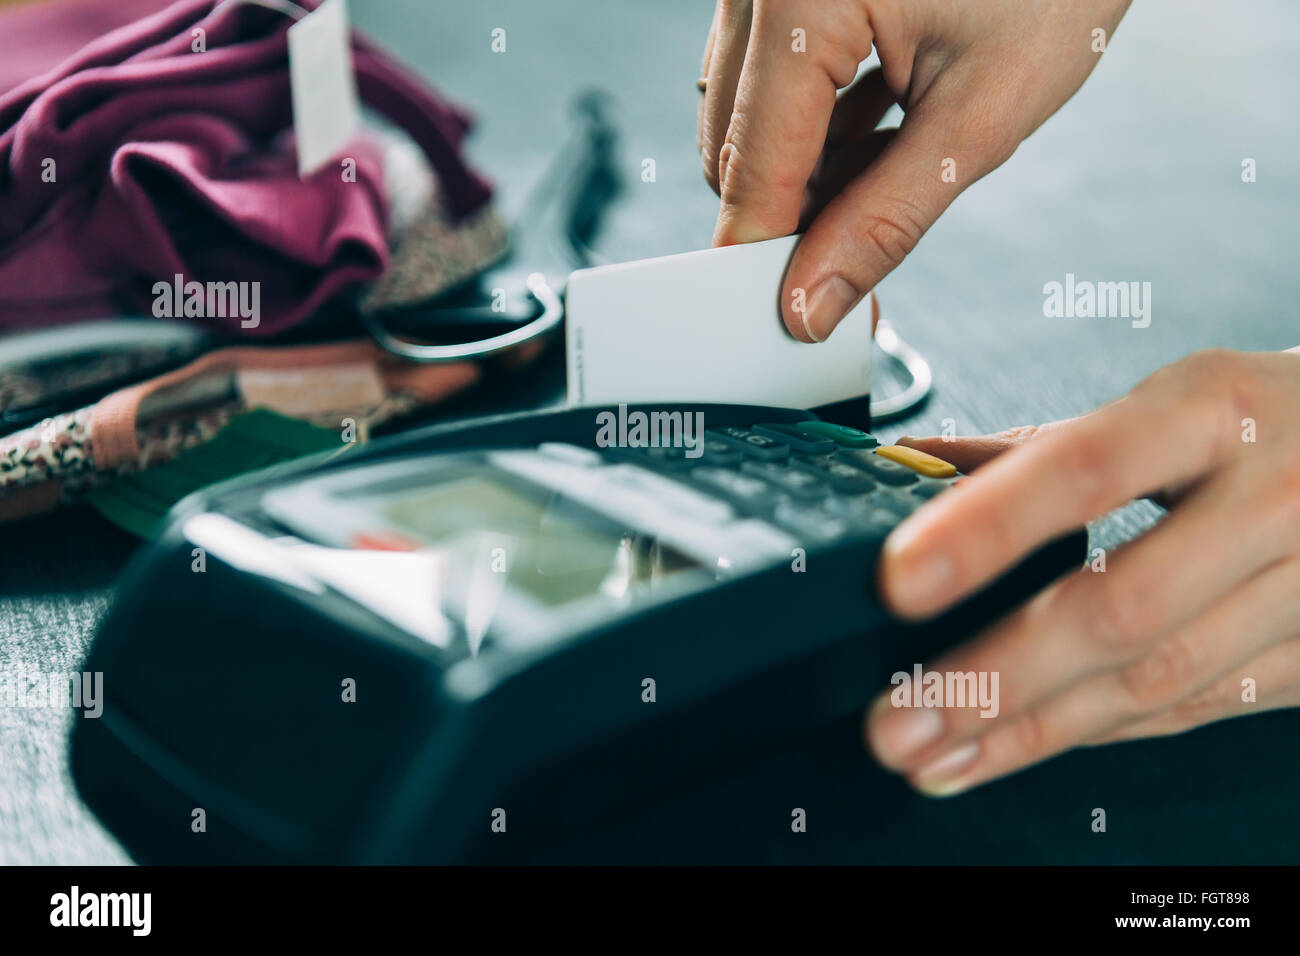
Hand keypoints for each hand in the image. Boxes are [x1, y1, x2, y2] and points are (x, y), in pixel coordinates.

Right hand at [697, 0, 1130, 341]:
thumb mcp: (980, 114)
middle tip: (860, 256)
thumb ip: (885, 218)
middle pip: (734, 146)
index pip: (754, 165)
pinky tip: (880, 129)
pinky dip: (815, 124)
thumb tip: (812, 301)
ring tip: (896, 168)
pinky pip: (770, 76)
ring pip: (746, 118)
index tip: (789, 318)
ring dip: (805, 171)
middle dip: (791, 214)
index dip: (768, 255)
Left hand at [867, 349, 1299, 794]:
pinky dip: (1093, 734)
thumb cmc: (1265, 422)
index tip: (900, 580)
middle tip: (898, 720)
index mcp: (1211, 412)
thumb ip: (1045, 444)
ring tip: (936, 754)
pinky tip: (1017, 746)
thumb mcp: (1170, 401)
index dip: (988, 528)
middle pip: (1121, 607)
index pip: (1084, 469)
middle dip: (993, 676)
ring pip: (1155, 680)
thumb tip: (914, 470)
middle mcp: (1271, 500)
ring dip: (1029, 730)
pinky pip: (1192, 708)